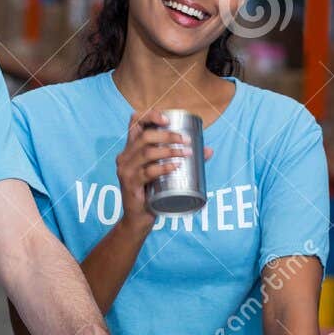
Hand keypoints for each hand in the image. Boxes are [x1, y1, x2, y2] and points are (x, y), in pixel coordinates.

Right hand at [116, 110, 211, 227]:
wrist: (137, 219)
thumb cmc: (152, 192)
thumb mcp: (163, 172)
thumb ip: (182, 159)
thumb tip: (209, 150)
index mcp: (130, 149)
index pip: (134, 123)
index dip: (150, 116)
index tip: (168, 119)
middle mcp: (124, 157)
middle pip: (144, 136)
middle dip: (169, 135)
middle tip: (187, 141)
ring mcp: (126, 171)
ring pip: (147, 152)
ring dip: (169, 150)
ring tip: (187, 153)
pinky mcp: (130, 185)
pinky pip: (147, 172)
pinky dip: (163, 167)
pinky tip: (176, 166)